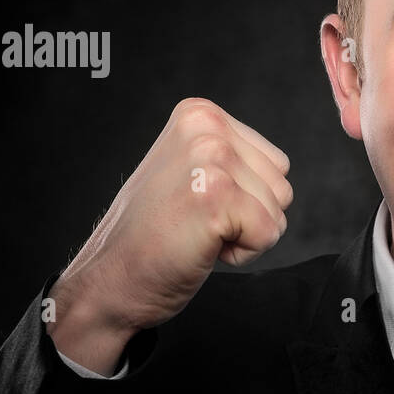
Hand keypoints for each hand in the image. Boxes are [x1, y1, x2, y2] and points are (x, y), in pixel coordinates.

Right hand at [47, 98, 291, 373]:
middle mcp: (206, 126)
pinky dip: (242, 253)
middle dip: (249, 215)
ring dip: (245, 233)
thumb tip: (281, 166)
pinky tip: (200, 246)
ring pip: (279, 209)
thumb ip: (232, 157)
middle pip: (282, 185)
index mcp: (201, 114)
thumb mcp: (190, 171)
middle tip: (194, 222)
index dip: (245, 197)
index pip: (276, 164)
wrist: (111, 279)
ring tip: (196, 231)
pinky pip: (269, 234)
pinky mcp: (216, 195)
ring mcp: (210, 157)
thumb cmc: (154, 234)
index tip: (197, 204)